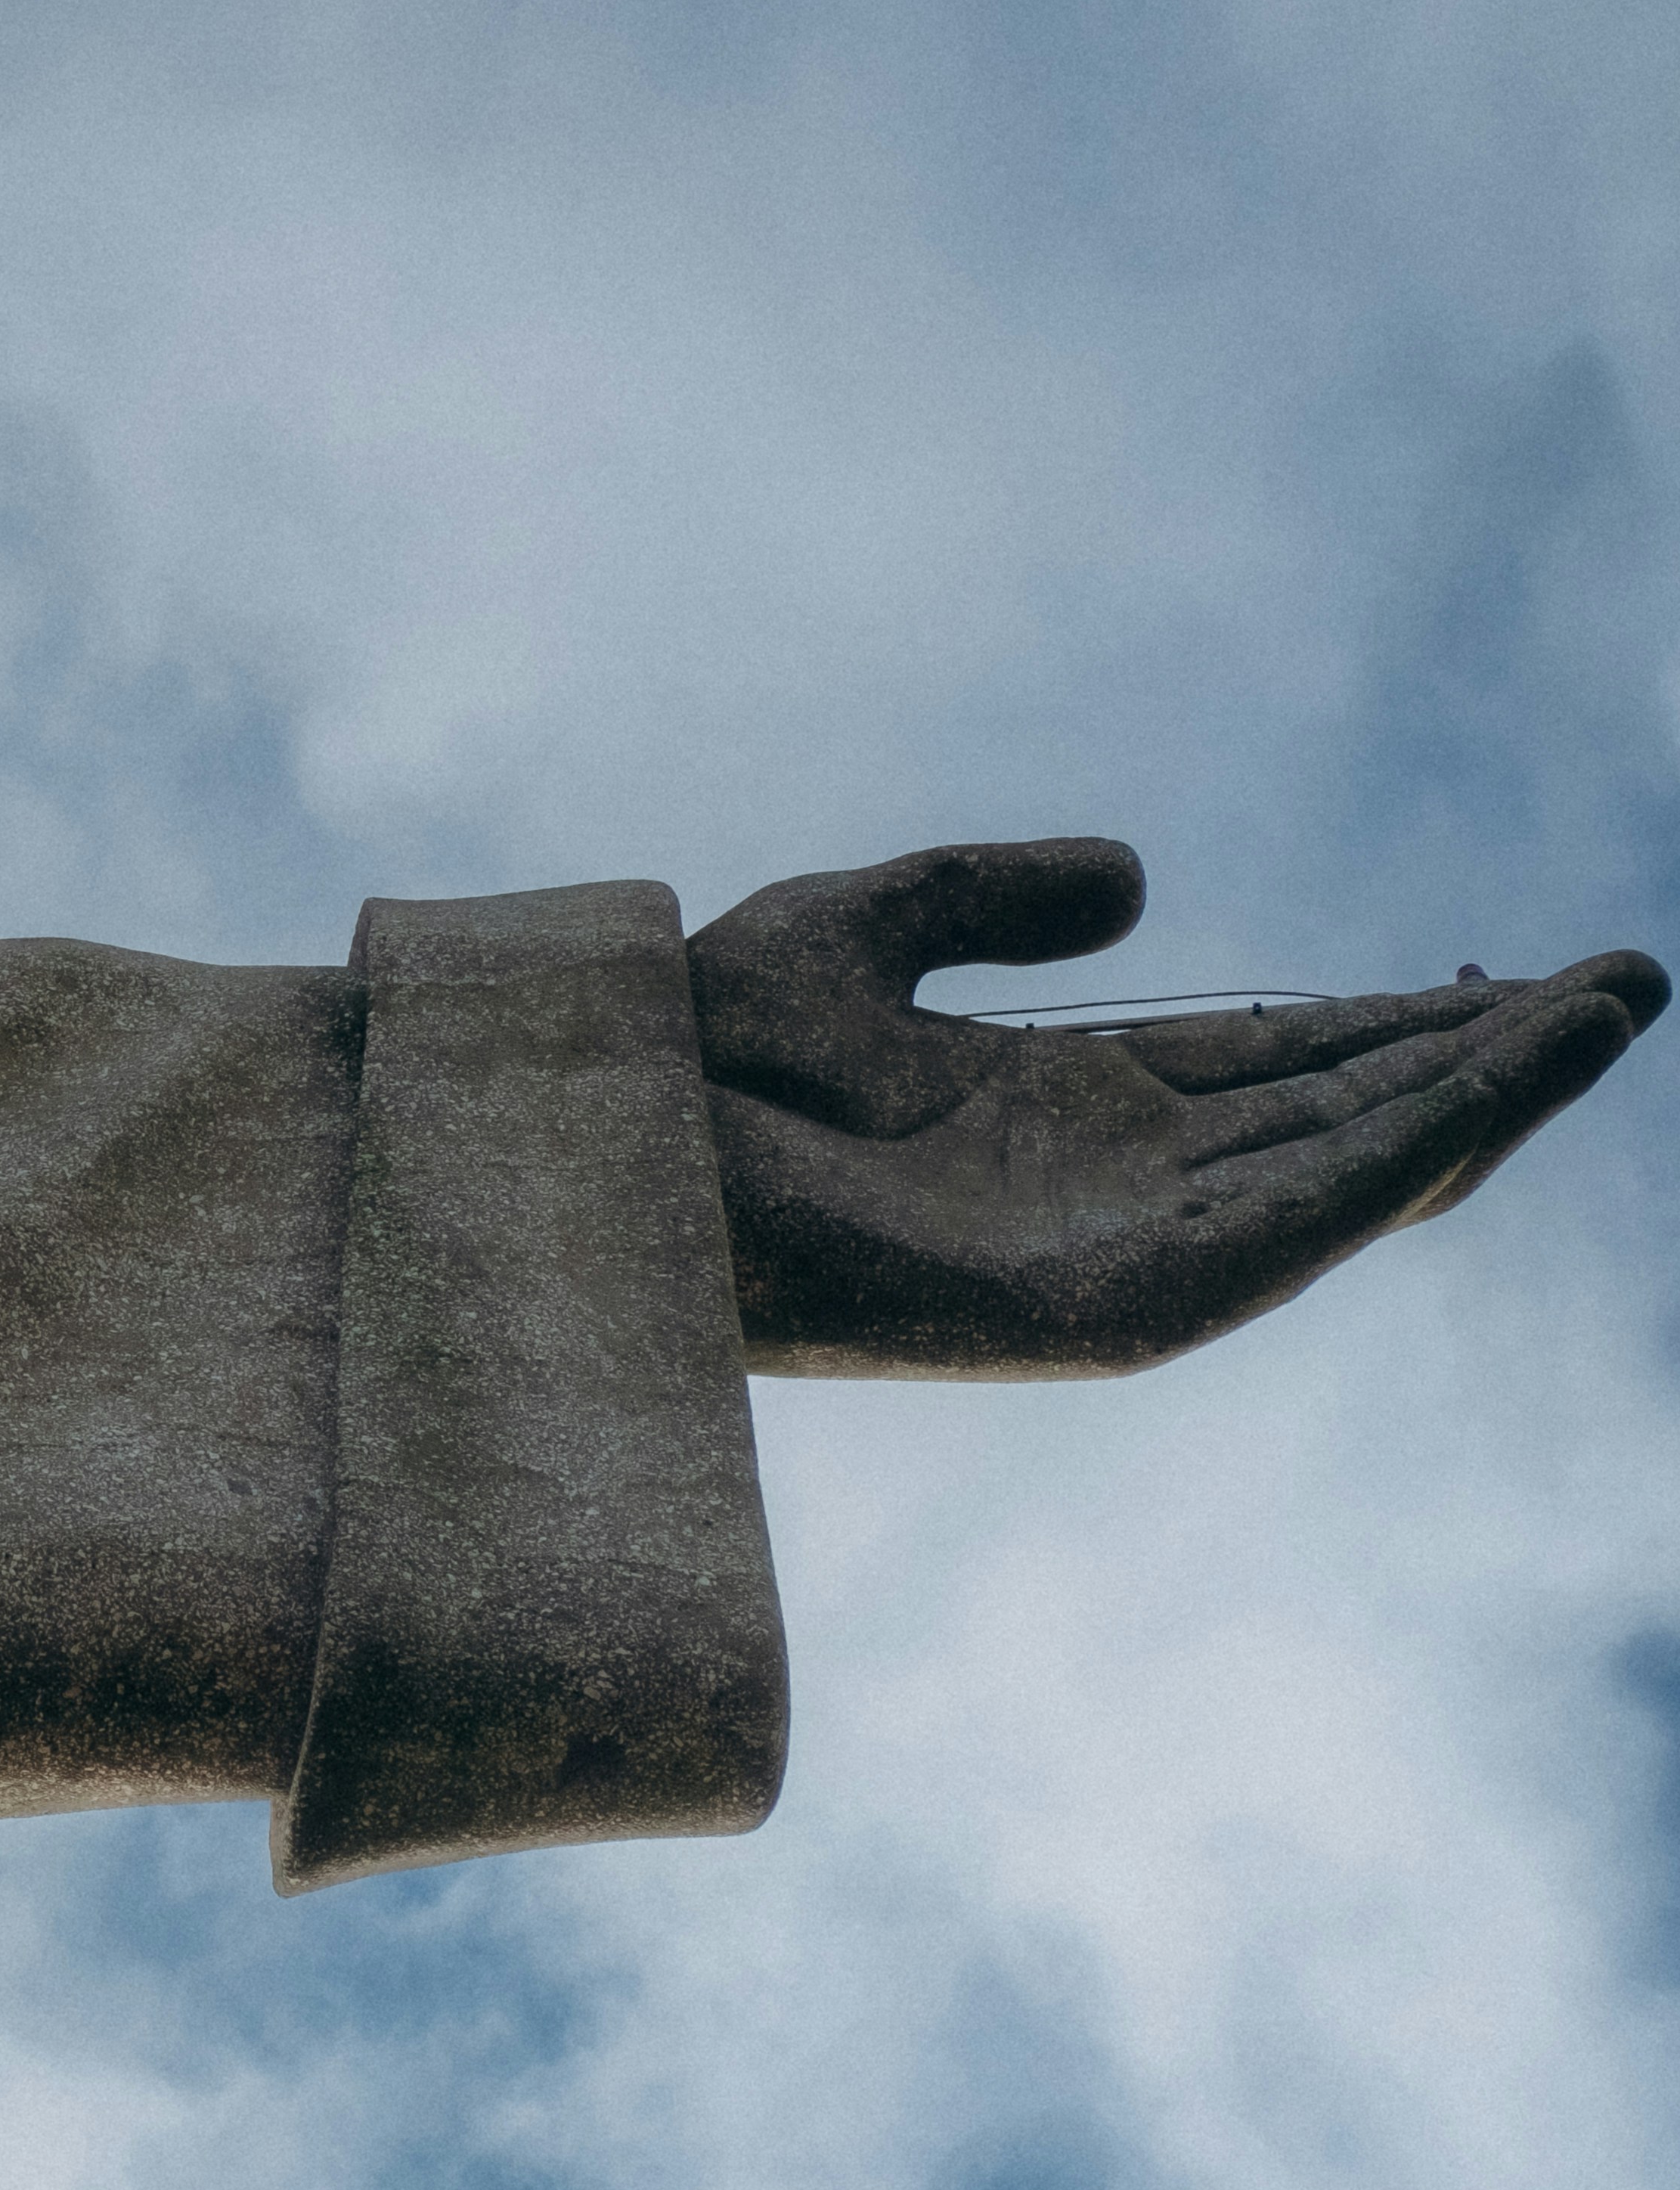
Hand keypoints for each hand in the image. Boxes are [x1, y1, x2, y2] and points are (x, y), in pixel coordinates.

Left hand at [686, 839, 1662, 1376]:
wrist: (611, 1137)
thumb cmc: (695, 1051)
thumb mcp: (860, 930)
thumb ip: (993, 895)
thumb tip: (1143, 878)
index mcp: (1068, 1108)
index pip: (1282, 1060)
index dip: (1404, 1016)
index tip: (1523, 967)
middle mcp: (1109, 1185)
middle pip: (1341, 1115)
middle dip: (1485, 1055)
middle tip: (1630, 981)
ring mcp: (1114, 1251)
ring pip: (1341, 1175)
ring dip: (1480, 1099)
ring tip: (1605, 1015)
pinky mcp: (1102, 1312)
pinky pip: (1280, 1238)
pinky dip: (1388, 1167)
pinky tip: (1484, 1099)